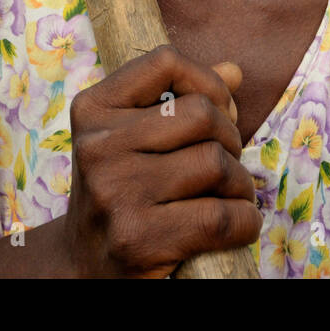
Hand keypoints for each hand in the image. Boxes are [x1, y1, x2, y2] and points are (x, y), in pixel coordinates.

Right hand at [63, 46, 261, 277]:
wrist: (82, 268)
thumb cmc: (121, 195)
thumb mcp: (134, 139)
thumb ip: (181, 100)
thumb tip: (234, 72)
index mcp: (93, 111)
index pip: (165, 63)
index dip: (209, 82)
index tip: (219, 113)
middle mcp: (97, 147)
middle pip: (202, 114)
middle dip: (232, 140)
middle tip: (226, 166)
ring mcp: (115, 193)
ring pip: (216, 163)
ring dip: (241, 184)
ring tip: (231, 197)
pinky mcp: (138, 240)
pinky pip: (222, 217)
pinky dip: (246, 222)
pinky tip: (237, 226)